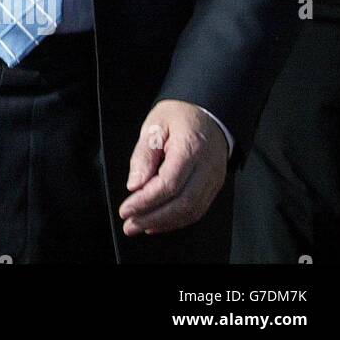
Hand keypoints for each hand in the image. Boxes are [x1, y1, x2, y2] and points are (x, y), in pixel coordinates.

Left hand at [118, 99, 228, 235]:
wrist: (209, 112)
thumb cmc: (180, 115)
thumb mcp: (154, 125)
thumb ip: (143, 155)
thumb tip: (135, 184)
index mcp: (190, 149)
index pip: (169, 184)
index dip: (145, 201)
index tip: (126, 209)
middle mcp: (206, 168)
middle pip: (183, 204)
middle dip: (153, 218)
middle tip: (130, 225)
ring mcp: (213, 179)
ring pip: (192, 211)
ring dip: (164, 223)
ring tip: (140, 226)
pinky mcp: (213, 186)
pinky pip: (197, 209)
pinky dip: (177, 220)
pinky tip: (159, 222)